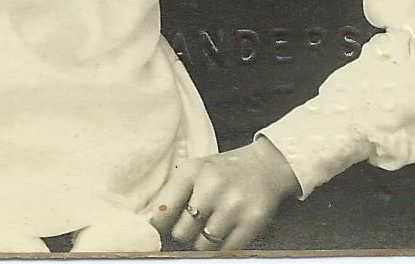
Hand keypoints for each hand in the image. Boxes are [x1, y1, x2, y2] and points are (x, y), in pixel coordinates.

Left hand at [148, 137, 300, 250]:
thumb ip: (172, 193)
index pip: (162, 210)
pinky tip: (224, 233)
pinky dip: (222, 247)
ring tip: (208, 227)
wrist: (265, 166)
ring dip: (202, 241)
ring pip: (203, 244)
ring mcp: (234, 204)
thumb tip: (149, 224)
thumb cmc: (221, 172)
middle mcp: (212, 186)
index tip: (161, 227)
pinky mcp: (253, 220)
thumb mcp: (194, 171)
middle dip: (183, 233)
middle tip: (189, 226)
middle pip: (181, 232)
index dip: (159, 224)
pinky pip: (227, 249)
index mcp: (191, 171)